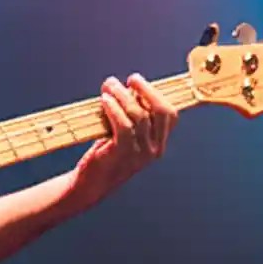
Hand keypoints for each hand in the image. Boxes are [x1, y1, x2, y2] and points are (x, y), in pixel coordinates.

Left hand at [71, 74, 178, 206]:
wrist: (91, 184)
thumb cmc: (107, 155)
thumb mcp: (125, 135)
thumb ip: (131, 117)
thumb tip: (126, 87)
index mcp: (159, 144)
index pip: (171, 115)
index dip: (158, 94)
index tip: (138, 82)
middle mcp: (154, 149)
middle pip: (161, 112)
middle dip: (147, 90)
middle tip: (131, 79)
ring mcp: (139, 153)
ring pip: (139, 116)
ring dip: (123, 95)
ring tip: (110, 86)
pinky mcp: (122, 154)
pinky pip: (123, 126)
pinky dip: (114, 109)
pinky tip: (104, 100)